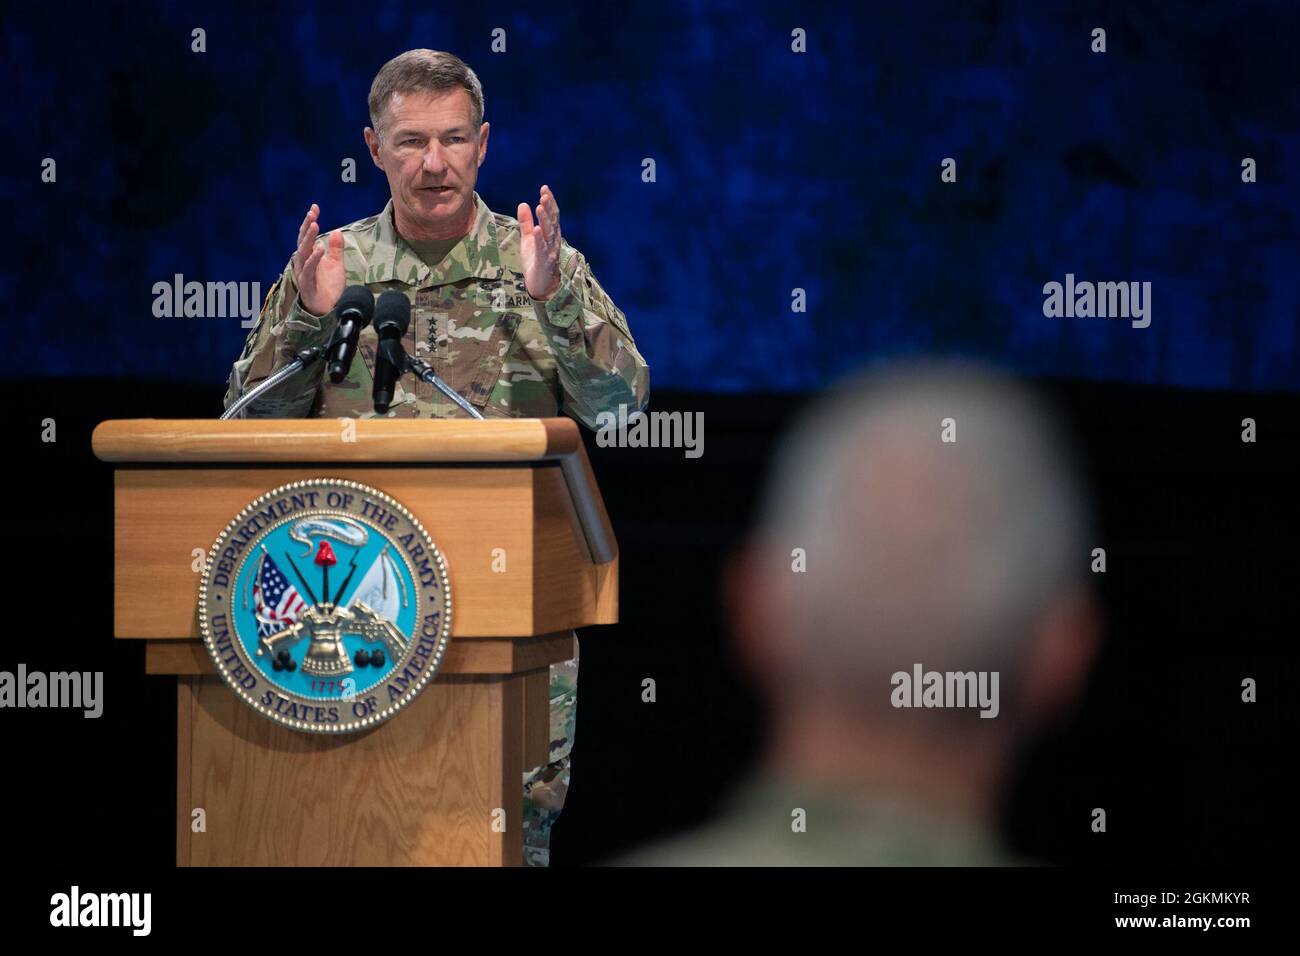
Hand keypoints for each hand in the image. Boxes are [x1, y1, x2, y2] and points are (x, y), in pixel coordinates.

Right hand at [292, 203, 345, 315]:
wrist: (329, 308)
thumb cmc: (329, 286)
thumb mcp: (336, 264)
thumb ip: (336, 249)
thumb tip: (337, 231)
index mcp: (309, 256)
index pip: (307, 236)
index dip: (310, 221)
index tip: (315, 207)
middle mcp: (303, 262)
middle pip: (302, 241)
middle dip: (307, 226)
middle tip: (312, 213)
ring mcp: (303, 272)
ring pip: (302, 253)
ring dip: (309, 239)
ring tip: (315, 226)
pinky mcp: (307, 283)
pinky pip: (308, 269)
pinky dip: (313, 259)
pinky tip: (320, 249)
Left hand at [518, 185, 561, 299]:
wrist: (540, 285)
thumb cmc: (535, 261)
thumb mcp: (528, 239)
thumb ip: (526, 222)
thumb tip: (523, 203)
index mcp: (551, 233)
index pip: (552, 214)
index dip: (549, 201)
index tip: (544, 188)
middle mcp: (553, 240)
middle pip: (553, 221)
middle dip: (549, 207)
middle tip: (544, 194)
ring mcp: (551, 251)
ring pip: (550, 233)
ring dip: (545, 220)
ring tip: (540, 207)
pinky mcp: (545, 262)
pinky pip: (543, 249)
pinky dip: (541, 239)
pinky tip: (537, 229)